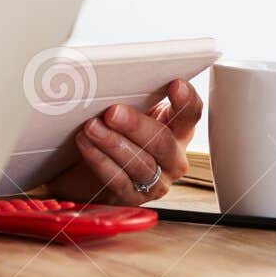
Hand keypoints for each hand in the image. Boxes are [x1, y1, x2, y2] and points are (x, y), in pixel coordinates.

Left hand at [46, 79, 203, 204]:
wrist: (85, 172)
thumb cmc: (112, 134)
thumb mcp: (126, 113)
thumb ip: (131, 99)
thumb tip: (113, 78)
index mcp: (177, 131)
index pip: (190, 114)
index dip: (186, 100)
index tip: (175, 84)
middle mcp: (173, 158)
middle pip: (163, 141)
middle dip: (136, 125)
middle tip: (112, 112)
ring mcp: (156, 181)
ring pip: (140, 163)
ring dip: (113, 143)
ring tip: (91, 127)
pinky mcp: (133, 197)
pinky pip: (119, 180)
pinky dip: (100, 160)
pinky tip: (86, 145)